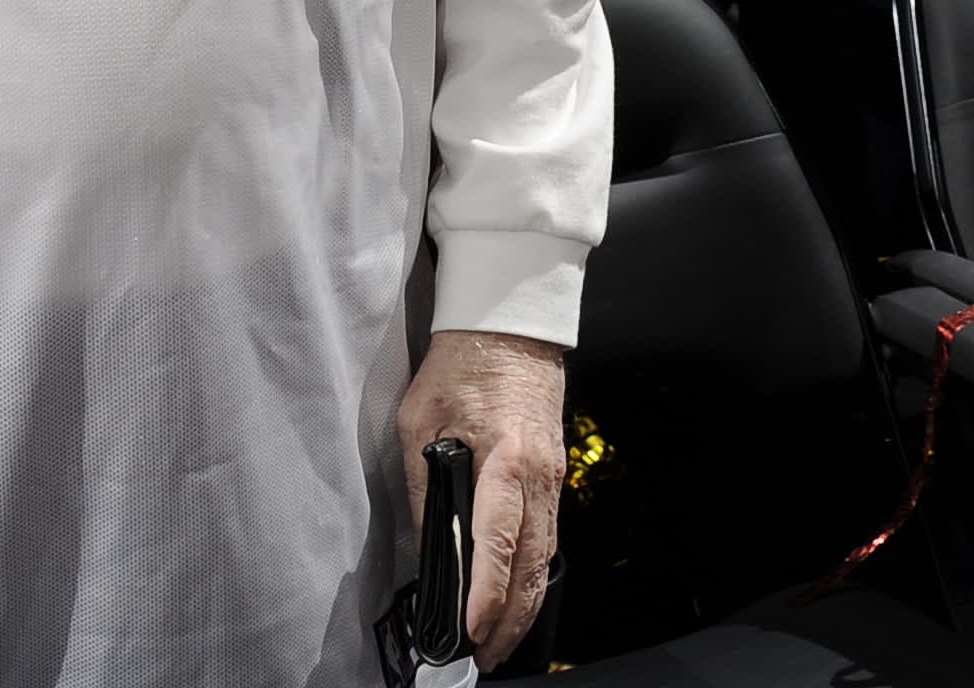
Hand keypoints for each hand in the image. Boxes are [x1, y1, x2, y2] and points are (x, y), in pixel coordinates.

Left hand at [395, 329, 567, 664]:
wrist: (509, 319)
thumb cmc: (461, 361)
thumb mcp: (419, 421)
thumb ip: (424, 485)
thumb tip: (425, 540)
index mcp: (505, 460)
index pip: (497, 542)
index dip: (487, 593)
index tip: (472, 630)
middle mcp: (538, 475)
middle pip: (532, 565)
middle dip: (511, 619)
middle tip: (485, 655)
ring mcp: (552, 476)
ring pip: (545, 556)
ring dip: (525, 603)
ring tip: (500, 640)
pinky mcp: (554, 472)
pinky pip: (548, 534)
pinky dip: (534, 572)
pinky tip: (518, 592)